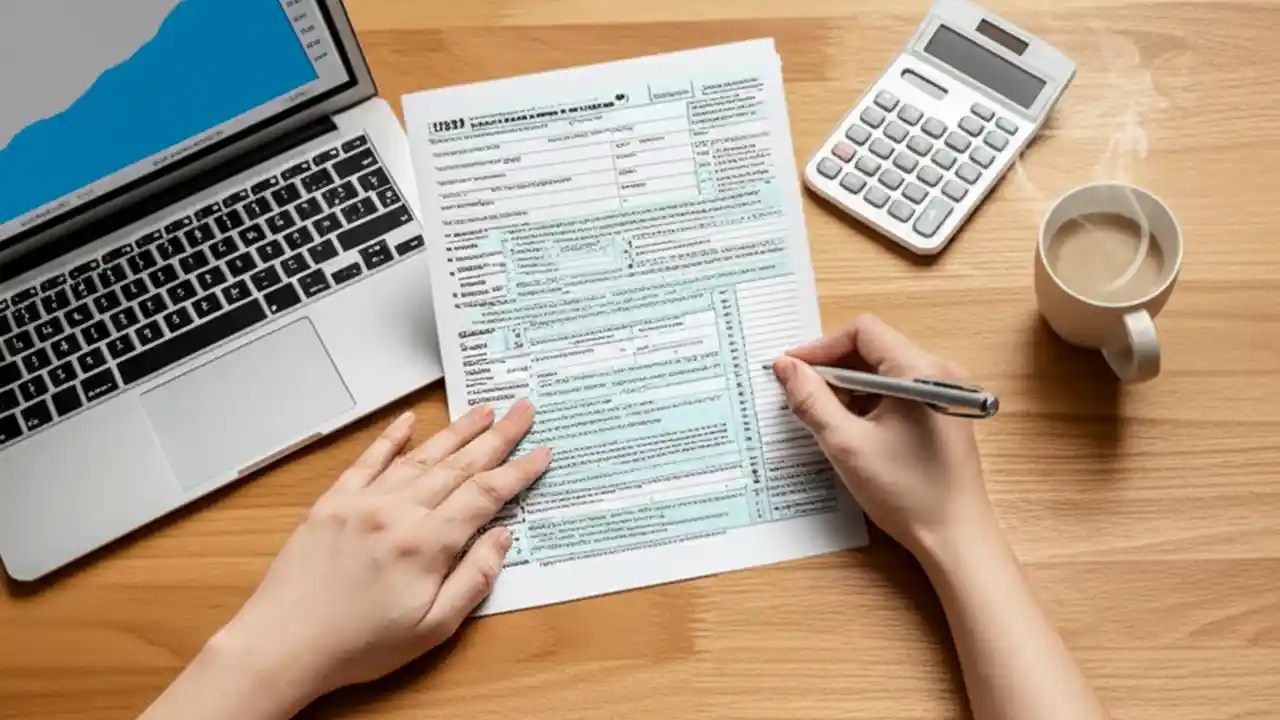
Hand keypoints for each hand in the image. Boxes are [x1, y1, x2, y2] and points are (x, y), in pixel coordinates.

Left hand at [169, 401, 548, 716]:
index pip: (485, 495)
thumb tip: (502, 538)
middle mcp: (396, 512)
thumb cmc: (358, 645)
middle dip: (497, 437)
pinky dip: (391, 437)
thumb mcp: (432, 628)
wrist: (284, 645)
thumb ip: (473, 579)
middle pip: (459, 465)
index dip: (518, 472)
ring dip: (456, 431)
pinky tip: (409, 421)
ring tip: (483, 411)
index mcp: (425, 544)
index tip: (541, 452)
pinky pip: (368, 460)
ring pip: (421, 456)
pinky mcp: (333, 502)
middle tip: (523, 410)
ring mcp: (363, 502)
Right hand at [772, 315, 993, 556]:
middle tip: (800, 393)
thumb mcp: (847, 445)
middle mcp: (939, 371)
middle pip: (874, 348)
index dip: (821, 346)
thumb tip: (785, 367)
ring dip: (849, 386)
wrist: (955, 537)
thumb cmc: (907, 493)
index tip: (791, 369)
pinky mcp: (941, 410)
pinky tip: (850, 427)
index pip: (863, 332)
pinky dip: (868, 400)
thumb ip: (812, 400)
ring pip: (883, 370)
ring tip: (822, 415)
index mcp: (920, 371)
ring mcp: (943, 390)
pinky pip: (897, 390)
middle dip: (832, 367)